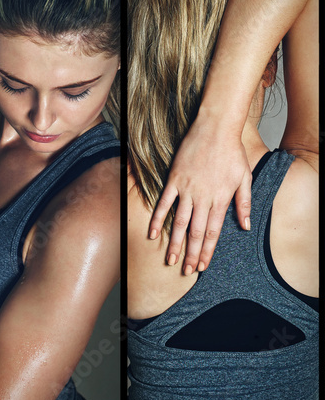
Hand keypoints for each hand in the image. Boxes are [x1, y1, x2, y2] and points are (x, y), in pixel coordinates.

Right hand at [149, 120, 251, 274]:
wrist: (216, 128)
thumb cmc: (232, 152)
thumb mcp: (245, 178)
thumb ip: (244, 204)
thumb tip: (245, 226)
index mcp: (221, 199)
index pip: (213, 232)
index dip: (207, 251)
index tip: (202, 265)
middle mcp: (203, 198)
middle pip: (195, 232)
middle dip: (191, 254)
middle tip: (186, 271)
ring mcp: (187, 190)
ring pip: (179, 222)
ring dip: (175, 243)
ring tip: (170, 259)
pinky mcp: (174, 180)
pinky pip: (164, 203)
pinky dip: (157, 219)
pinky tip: (152, 234)